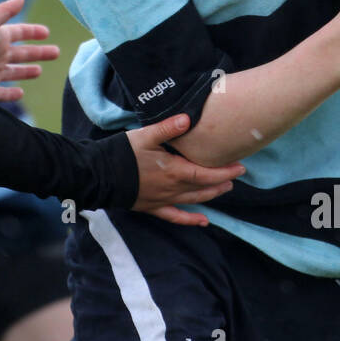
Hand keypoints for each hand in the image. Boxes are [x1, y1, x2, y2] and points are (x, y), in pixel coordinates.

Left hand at [0, 0, 58, 101]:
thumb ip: (5, 11)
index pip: (20, 33)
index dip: (33, 32)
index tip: (46, 32)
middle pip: (23, 54)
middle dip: (39, 53)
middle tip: (56, 52)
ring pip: (15, 72)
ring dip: (27, 72)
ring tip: (39, 71)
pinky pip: (2, 93)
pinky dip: (12, 94)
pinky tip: (21, 92)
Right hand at [126, 113, 245, 226]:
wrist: (99, 175)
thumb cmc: (122, 153)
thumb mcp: (145, 136)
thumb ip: (168, 128)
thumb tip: (188, 118)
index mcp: (173, 171)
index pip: (205, 174)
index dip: (224, 171)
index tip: (240, 167)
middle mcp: (172, 189)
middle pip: (203, 188)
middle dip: (221, 182)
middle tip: (236, 176)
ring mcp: (163, 200)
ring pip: (193, 200)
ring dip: (211, 196)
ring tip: (225, 190)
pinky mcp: (152, 207)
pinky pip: (175, 216)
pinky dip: (190, 220)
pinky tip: (203, 222)